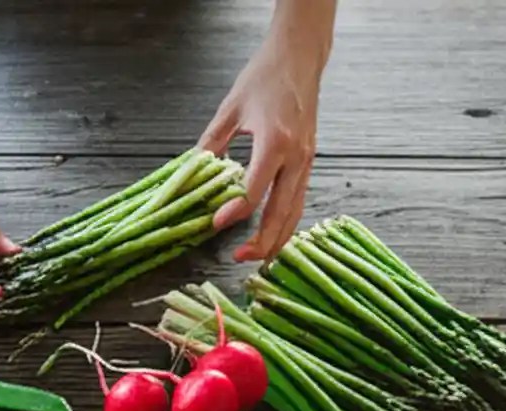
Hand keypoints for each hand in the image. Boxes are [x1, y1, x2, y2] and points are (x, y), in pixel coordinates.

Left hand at [200, 19, 330, 262]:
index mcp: (274, 142)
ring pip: (296, 210)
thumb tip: (194, 173)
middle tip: (240, 257)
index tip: (215, 224)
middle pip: (282, 211)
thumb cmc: (264, 77)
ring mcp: (307, 160)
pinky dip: (288, 221)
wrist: (300, 57)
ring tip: (259, 257)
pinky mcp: (310, 160)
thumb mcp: (229, 109)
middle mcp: (296, 156)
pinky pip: (300, 199)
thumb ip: (211, 144)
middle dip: (263, 240)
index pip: (255, 190)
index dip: (235, 211)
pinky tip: (274, 234)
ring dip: (278, 237)